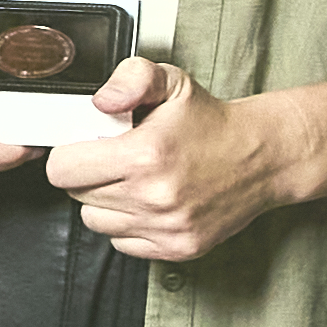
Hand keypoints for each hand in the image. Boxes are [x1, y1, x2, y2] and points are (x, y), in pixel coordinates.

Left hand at [44, 59, 306, 260]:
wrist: (263, 157)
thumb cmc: (211, 121)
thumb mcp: (171, 81)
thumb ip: (130, 78)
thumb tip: (100, 102)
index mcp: (145, 154)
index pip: (63, 169)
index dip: (69, 154)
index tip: (86, 146)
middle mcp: (154, 196)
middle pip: (76, 195)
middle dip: (89, 174)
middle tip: (117, 159)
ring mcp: (166, 226)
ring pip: (96, 221)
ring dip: (106, 201)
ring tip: (134, 180)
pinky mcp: (177, 248)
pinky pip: (122, 242)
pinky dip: (128, 224)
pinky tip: (149, 202)